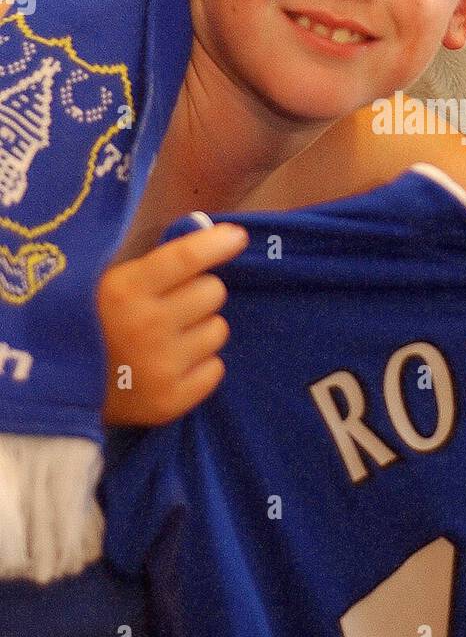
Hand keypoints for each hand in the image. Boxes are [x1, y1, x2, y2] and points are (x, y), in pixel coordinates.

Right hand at [97, 222, 249, 424]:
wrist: (59, 393)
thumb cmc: (91, 326)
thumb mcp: (109, 285)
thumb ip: (155, 265)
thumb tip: (209, 235)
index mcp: (125, 290)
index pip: (186, 258)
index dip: (217, 243)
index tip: (236, 237)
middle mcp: (147, 326)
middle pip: (213, 292)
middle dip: (200, 293)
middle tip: (176, 304)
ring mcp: (161, 366)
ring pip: (218, 329)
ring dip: (201, 329)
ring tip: (171, 338)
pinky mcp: (172, 401)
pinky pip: (216, 369)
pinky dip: (200, 365)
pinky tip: (173, 365)